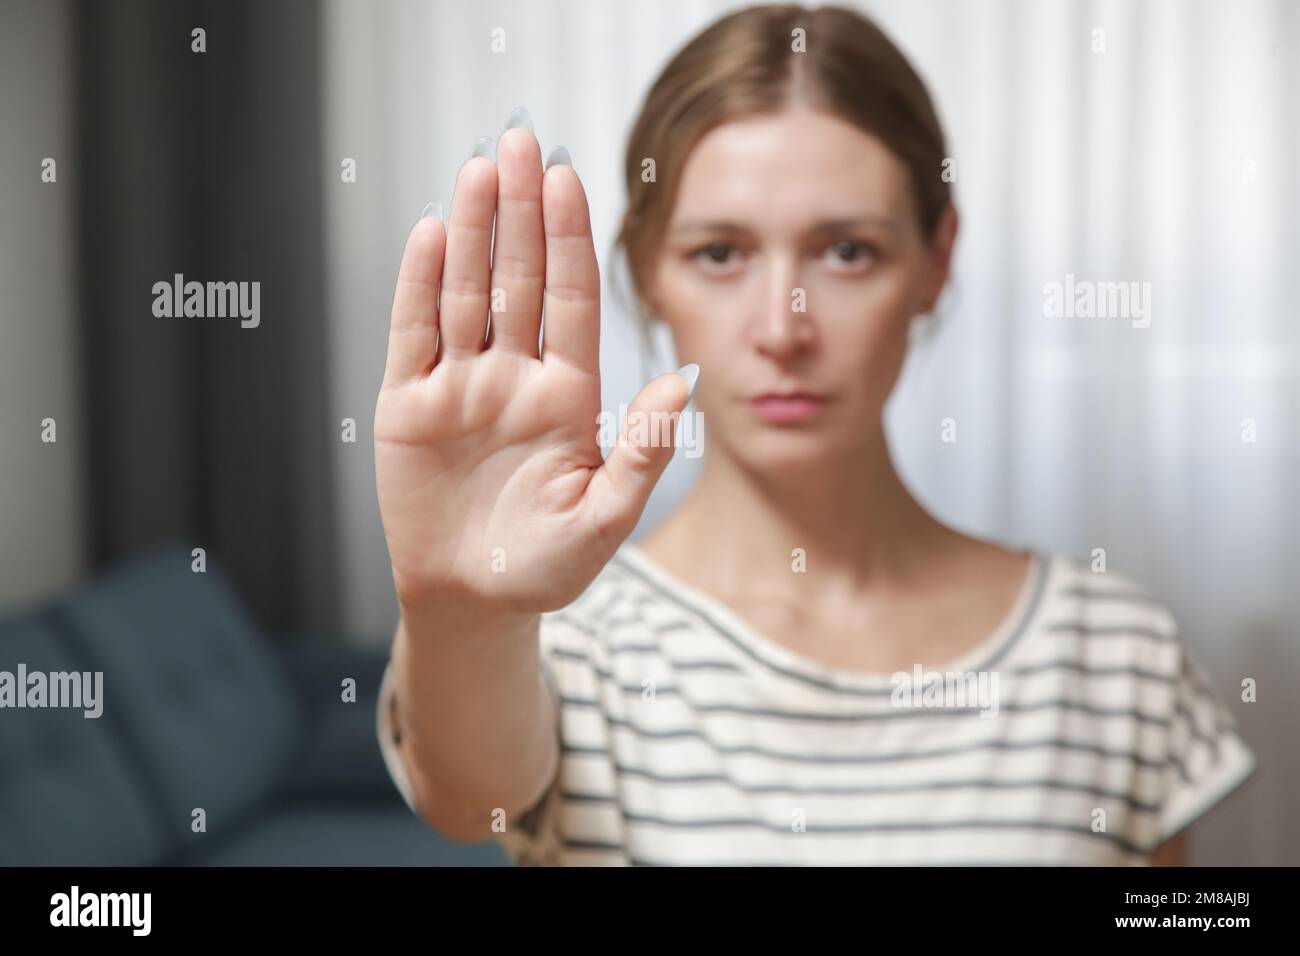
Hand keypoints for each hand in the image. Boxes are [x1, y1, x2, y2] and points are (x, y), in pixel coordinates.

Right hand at [374, 115, 695, 616]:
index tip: (568, 179)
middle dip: (521, 211)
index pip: (570, 302)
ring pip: (467, 293)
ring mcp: (461, 386)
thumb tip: (682, 381)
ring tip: (480, 168)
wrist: (472, 603)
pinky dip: (420, 286)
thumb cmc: (544, 568)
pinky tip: (434, 234)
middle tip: (520, 139)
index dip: (568, 240)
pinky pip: (415, 335)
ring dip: (474, 232)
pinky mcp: (410, 405)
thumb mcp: (603, 518)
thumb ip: (641, 450)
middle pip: (518, 280)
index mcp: (568, 396)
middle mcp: (515, 377)